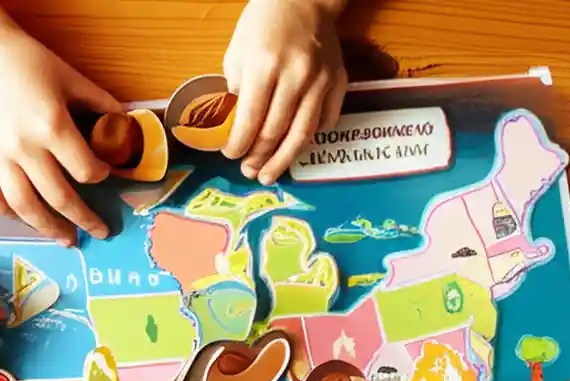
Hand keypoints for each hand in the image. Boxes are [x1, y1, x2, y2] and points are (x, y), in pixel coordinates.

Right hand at [0, 31, 120, 244]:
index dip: (101, 176)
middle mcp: (24, 147)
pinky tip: (28, 220)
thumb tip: (124, 125)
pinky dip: (12, 214)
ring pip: (24, 206)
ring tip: (66, 239)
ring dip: (48, 229)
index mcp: (51, 125)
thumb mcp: (71, 78)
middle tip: (100, 232)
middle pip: (59, 198)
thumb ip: (99, 104)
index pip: (85, 169)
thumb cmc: (28, 63)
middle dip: (84, 219)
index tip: (105, 175)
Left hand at [222, 0, 347, 184]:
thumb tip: (239, 125)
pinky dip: (310, 138)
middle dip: (259, 158)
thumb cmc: (263, 25)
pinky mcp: (338, 82)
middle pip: (276, 133)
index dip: (238, 146)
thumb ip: (237, 91)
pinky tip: (295, 147)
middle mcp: (295, 77)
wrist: (303, 0)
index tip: (231, 155)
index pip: (250, 121)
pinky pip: (326, 121)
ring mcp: (321, 81)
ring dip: (283, 160)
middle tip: (249, 172)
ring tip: (269, 174)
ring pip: (302, 134)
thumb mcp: (236, 53)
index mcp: (264, 68)